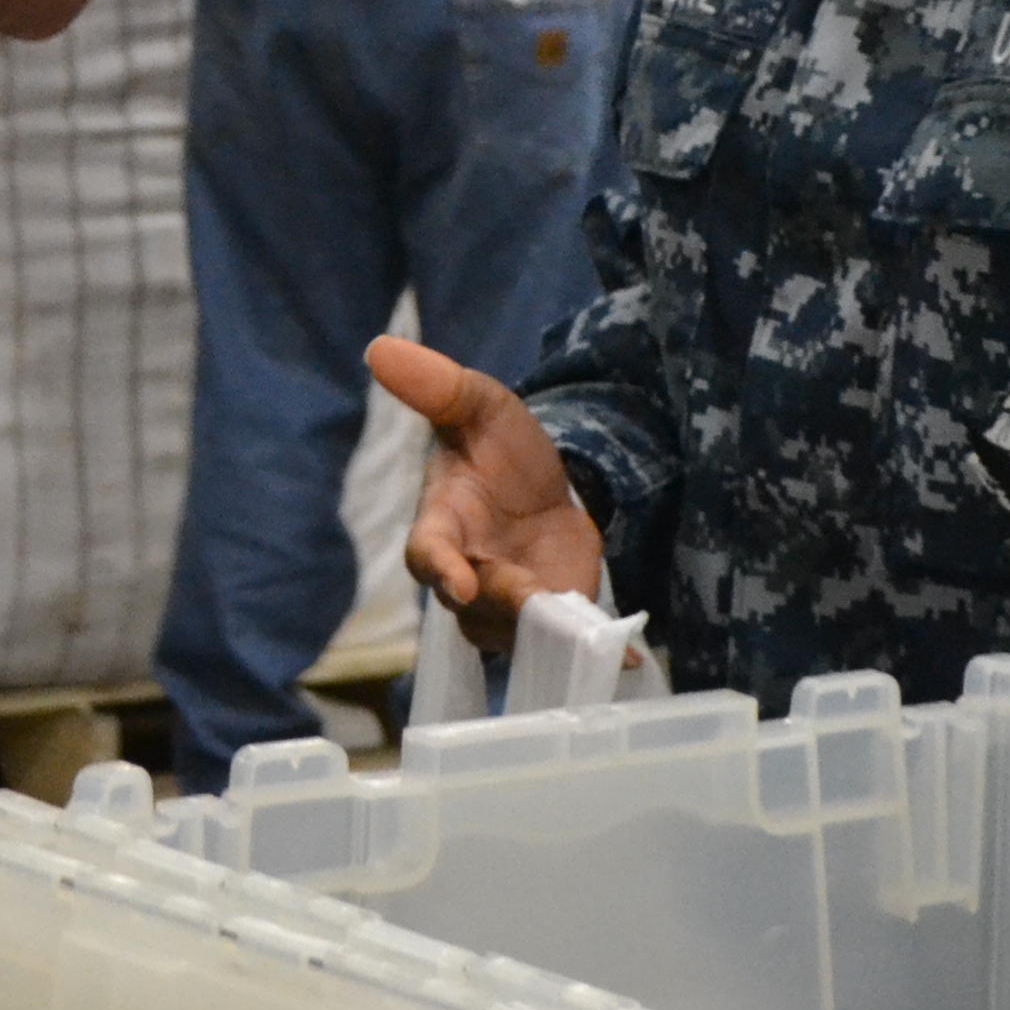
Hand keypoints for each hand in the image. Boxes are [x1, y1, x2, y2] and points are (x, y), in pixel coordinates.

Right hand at [369, 335, 605, 648]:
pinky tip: (629, 662)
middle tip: (534, 598)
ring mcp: (507, 603)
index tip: (456, 584)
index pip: (426, 553)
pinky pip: (566, 645)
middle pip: (474, 607)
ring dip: (545, 632)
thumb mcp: (480, 407)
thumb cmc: (496, 447)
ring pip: (514, 634)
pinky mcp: (550, 616)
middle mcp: (467, 573)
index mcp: (442, 523)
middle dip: (503, 604)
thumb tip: (380, 347)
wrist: (547, 484)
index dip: (438, 569)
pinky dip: (596, 655)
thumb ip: (438, 387)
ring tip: (580, 626)